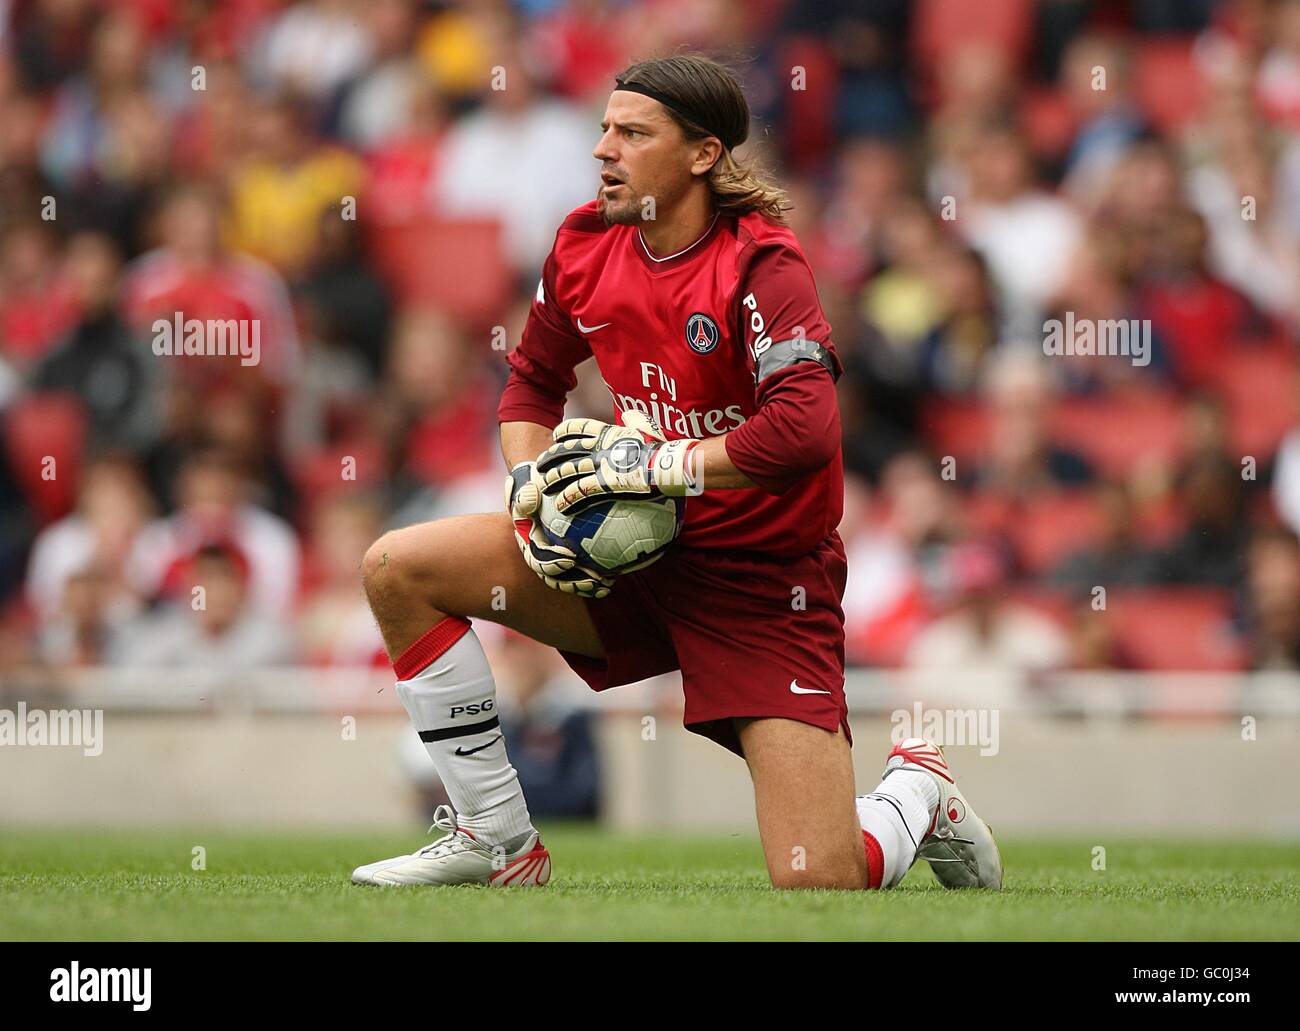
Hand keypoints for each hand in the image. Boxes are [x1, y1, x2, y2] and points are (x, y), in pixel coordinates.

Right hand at [504, 461, 612, 597]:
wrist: (548, 491)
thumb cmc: (537, 488)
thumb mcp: (527, 488)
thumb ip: (525, 494)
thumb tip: (530, 495)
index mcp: (529, 543)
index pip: (537, 559)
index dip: (551, 563)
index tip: (570, 559)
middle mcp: (541, 557)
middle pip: (554, 577)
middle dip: (572, 582)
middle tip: (591, 581)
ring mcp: (557, 561)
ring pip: (569, 581)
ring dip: (586, 586)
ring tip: (605, 585)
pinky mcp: (573, 563)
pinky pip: (582, 576)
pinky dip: (595, 582)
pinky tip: (611, 582)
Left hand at [535, 411, 697, 515]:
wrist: (666, 464)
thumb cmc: (661, 448)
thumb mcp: (646, 427)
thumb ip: (635, 420)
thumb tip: (630, 415)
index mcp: (607, 434)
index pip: (579, 428)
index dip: (565, 431)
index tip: (556, 436)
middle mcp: (599, 449)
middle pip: (566, 451)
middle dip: (551, 457)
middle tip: (540, 463)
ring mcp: (599, 466)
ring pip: (567, 471)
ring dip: (553, 478)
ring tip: (543, 485)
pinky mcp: (603, 484)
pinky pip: (580, 491)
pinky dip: (568, 498)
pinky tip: (560, 506)